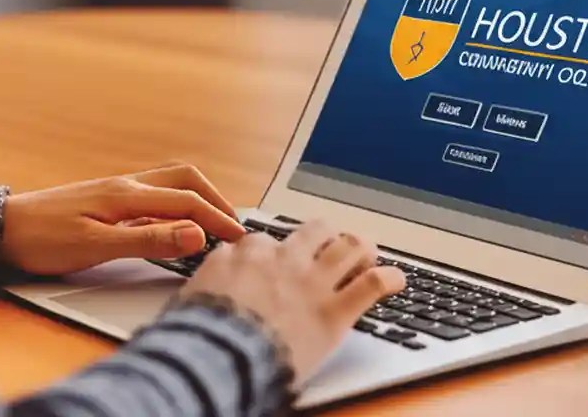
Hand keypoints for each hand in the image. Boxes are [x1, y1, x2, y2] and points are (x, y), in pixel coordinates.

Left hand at [0, 164, 245, 273]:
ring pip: (171, 183)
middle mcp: (125, 186)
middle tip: (235, 226)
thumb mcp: (96, 247)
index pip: (188, 203)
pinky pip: (155, 194)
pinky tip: (177, 222)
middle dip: (215, 200)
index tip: (241, 239)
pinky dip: (178, 204)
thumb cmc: (39, 239)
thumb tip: (195, 233)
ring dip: (198, 197)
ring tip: (214, 221)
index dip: (219, 220)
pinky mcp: (106, 200)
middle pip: (185, 180)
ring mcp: (115, 191)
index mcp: (126, 195)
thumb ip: (148, 240)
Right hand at [179, 220, 405, 383]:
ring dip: (361, 250)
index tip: (278, 259)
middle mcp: (282, 261)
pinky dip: (389, 280)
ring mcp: (311, 283)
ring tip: (367, 256)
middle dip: (326, 236)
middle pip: (314, 230)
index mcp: (244, 257)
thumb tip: (204, 289)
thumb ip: (207, 286)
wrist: (217, 358)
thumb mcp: (190, 301)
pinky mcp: (334, 311)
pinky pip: (372, 284)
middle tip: (331, 247)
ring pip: (349, 246)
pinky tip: (397, 280)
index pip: (265, 240)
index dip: (275, 250)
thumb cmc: (198, 338)